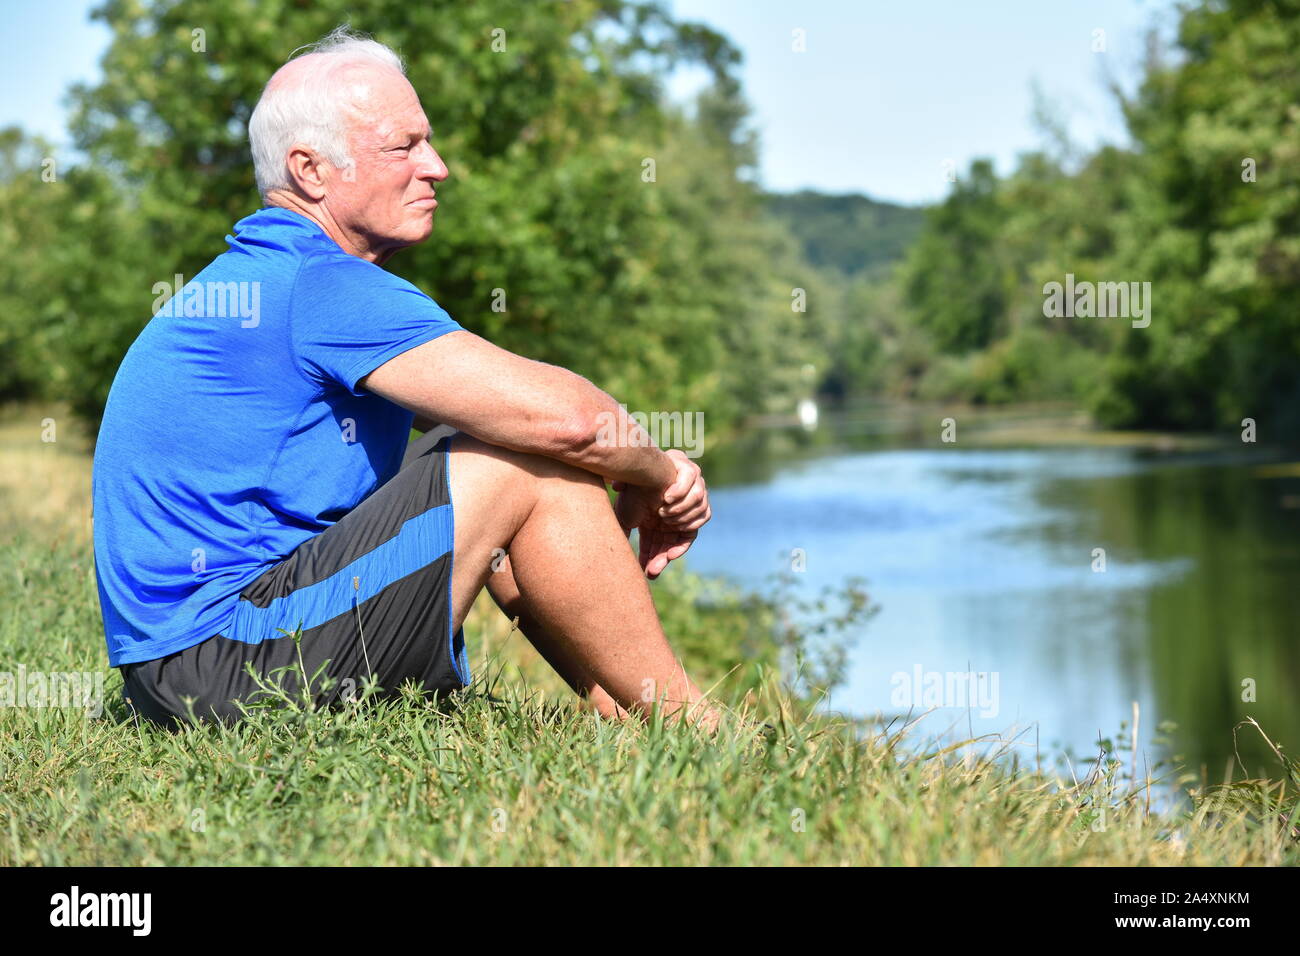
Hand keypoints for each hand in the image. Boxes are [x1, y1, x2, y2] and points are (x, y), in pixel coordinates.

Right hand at [612, 451, 710, 578]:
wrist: (649, 471)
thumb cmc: (635, 492)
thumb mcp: (625, 516)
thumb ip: (622, 532)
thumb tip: (612, 552)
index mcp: (653, 518)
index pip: (654, 543)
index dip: (651, 558)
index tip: (647, 572)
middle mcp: (669, 514)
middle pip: (668, 543)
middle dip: (660, 559)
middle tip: (652, 571)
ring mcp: (683, 508)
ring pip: (680, 536)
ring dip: (671, 548)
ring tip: (663, 550)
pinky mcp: (696, 503)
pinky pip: (696, 525)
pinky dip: (685, 538)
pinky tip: (673, 543)